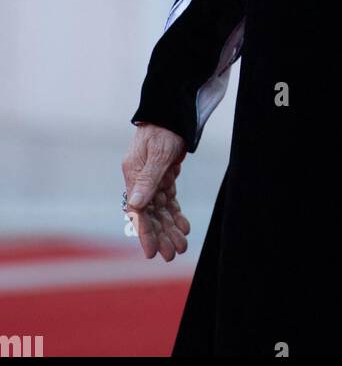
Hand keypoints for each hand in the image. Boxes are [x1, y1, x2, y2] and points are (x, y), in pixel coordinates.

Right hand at [122, 123, 189, 260]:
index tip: (151, 253)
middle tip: (173, 254)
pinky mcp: (163, 176)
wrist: (172, 110)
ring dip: (170, 228)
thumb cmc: (164, 128)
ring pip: (160, 210)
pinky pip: (168, 200)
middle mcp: (140, 180)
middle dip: (161, 235)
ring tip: (182, 245)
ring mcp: (151, 179)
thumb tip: (135, 206)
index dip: (145, 233)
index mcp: (133, 175)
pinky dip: (175, 213)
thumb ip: (148, 179)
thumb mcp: (158, 153)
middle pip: (149, 214)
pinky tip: (184, 226)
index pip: (138, 212)